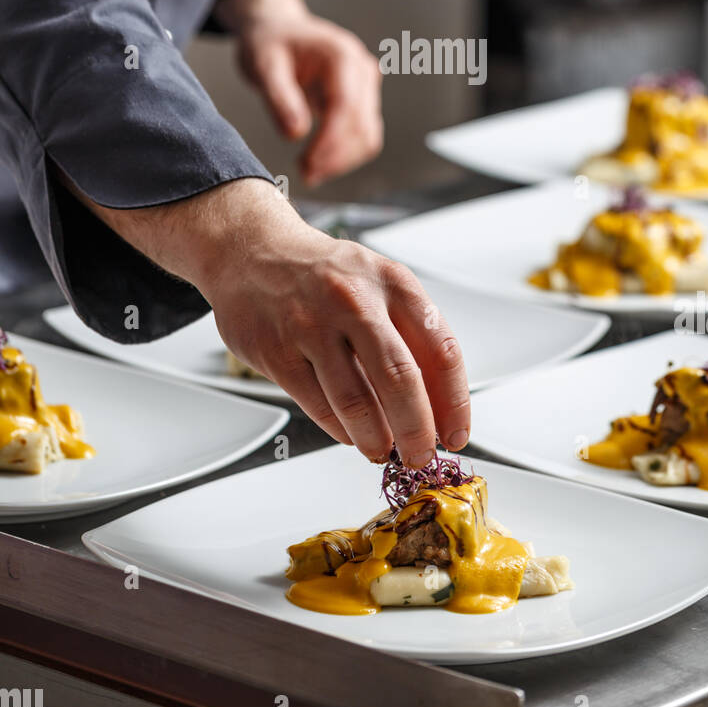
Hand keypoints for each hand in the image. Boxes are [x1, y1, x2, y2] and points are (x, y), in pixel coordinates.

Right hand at [193, 185, 470, 464]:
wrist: (251, 252)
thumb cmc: (322, 275)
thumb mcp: (377, 283)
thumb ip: (408, 335)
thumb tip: (436, 405)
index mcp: (392, 282)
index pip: (441, 351)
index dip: (454, 403)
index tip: (455, 433)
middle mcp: (355, 300)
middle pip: (402, 379)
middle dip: (417, 431)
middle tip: (421, 455)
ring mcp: (311, 325)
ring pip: (357, 401)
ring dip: (376, 439)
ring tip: (382, 449)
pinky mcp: (276, 350)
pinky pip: (318, 405)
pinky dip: (341, 429)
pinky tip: (349, 432)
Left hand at [216, 0, 382, 185]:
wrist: (277, 29)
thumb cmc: (269, 42)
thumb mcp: (263, 66)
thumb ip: (279, 98)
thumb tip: (295, 133)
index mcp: (341, 55)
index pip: (346, 106)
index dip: (330, 141)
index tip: (307, 165)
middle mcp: (362, 68)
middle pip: (363, 125)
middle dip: (336, 157)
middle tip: (304, 175)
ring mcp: (366, 84)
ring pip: (368, 135)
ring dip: (342, 160)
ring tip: (309, 172)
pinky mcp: (362, 99)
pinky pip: (363, 134)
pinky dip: (345, 154)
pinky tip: (319, 161)